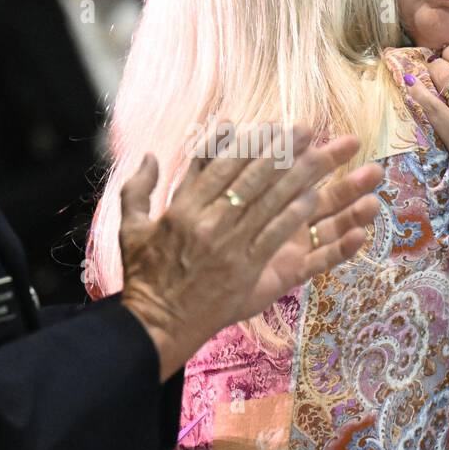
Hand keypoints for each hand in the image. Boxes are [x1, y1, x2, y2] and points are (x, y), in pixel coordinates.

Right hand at [118, 125, 381, 379]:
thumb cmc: (144, 275)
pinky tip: (314, 196)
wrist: (157, 323)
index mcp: (182, 209)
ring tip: (318, 155)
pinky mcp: (247, 270)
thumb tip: (148, 156)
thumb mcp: (130, 228)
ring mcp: (230, 247)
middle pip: (251, 178)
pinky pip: (276, 235)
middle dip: (280, 151)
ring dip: (297, 176)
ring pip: (269, 202)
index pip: (219, 165)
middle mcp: (208, 223)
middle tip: (303, 130)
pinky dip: (295, 214)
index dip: (247, 143)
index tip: (268, 126)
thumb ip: (138, 188)